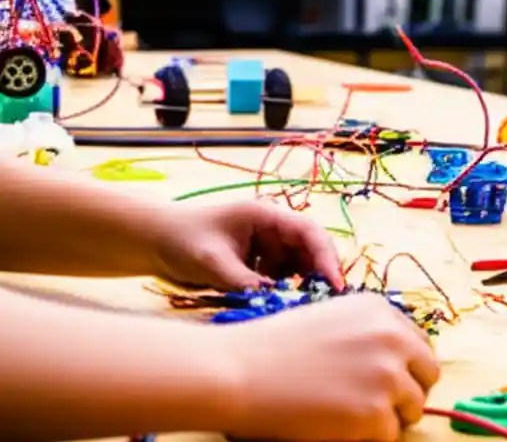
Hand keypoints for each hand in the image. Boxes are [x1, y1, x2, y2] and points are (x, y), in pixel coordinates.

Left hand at [151, 200, 342, 290]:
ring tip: (304, 309)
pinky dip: (286, 293)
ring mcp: (268, 248)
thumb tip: (276, 301)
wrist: (154, 243)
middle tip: (326, 303)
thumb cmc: (181, 240)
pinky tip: (282, 308)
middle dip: (321, 274)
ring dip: (304, 286)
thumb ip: (244, 281)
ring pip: (299, 268)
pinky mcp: (260, 265)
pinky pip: (282, 280)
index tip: (334, 284)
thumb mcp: (212, 262)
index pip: (309, 232)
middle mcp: (273, 230)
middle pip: (311, 250)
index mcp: (266, 215)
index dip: (326, 257)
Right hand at [221, 294, 439, 439]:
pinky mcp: (375, 413)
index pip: (419, 344)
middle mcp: (393, 339)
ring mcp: (387, 376)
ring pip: (413, 408)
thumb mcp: (331, 320)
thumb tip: (398, 363)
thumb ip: (369, 335)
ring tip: (350, 416)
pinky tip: (338, 427)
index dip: (405, 367)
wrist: (239, 371)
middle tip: (376, 406)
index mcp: (382, 311)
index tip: (388, 380)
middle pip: (428, 375)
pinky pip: (390, 435)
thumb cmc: (273, 348)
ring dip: (388, 417)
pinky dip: (368, 438)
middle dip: (408, 392)